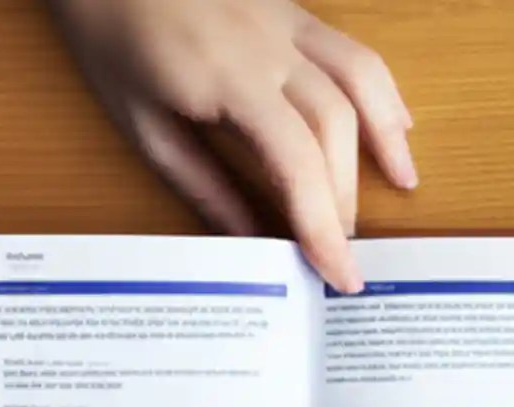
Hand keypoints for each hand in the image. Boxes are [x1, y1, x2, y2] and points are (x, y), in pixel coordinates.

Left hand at [46, 0, 419, 292]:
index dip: (323, 224)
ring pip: (361, 80)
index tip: (340, 273)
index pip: (297, 162)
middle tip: (344, 246)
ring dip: (387, 138)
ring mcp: (287, 22)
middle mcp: (270, 47)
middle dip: (346, 196)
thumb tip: (253, 241)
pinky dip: (382, 92)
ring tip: (404, 183)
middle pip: (335, 127)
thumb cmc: (108, 36)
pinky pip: (353, 50)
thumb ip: (201, 183)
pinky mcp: (292, 11)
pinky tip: (396, 122)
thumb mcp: (140, 122)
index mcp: (227, 79)